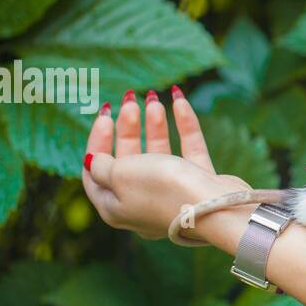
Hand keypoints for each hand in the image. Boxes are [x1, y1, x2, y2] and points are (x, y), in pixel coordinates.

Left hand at [82, 87, 249, 239]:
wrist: (215, 208)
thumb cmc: (162, 190)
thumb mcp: (120, 174)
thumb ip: (101, 165)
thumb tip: (90, 161)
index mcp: (114, 207)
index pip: (95, 172)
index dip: (97, 141)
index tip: (105, 115)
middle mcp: (141, 201)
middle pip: (128, 159)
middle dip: (128, 127)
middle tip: (130, 100)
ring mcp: (171, 193)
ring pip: (159, 153)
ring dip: (155, 124)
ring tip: (155, 98)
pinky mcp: (198, 184)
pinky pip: (188, 151)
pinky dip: (184, 126)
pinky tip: (179, 101)